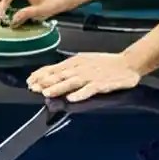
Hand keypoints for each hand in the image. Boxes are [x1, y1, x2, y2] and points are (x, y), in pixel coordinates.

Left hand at [27, 53, 141, 102]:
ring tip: (47, 93)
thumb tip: (49, 76)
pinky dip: (81, 94)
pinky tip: (72, 99)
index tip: (30, 81)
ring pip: (72, 82)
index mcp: (76, 61)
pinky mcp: (103, 84)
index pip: (55, 68)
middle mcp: (81, 67)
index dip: (41, 74)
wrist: (128, 63)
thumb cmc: (105, 63)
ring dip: (59, 87)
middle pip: (61, 75)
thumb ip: (67, 69)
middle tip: (33, 88)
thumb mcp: (83, 61)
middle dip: (46, 82)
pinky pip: (91, 89)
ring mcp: (92, 76)